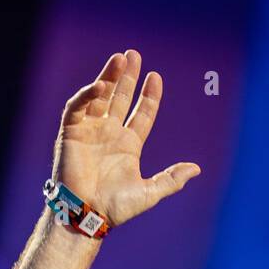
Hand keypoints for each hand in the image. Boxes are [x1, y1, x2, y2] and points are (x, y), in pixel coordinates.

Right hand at [51, 50, 200, 225]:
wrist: (87, 214)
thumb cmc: (116, 208)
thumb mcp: (150, 192)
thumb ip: (171, 180)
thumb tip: (197, 169)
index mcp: (128, 146)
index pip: (141, 114)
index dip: (149, 96)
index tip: (156, 77)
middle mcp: (109, 134)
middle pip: (120, 98)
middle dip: (127, 77)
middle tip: (134, 54)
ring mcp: (90, 131)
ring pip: (100, 97)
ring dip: (109, 78)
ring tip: (120, 59)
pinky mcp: (71, 132)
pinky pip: (78, 107)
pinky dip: (88, 95)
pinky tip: (101, 86)